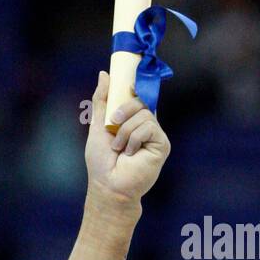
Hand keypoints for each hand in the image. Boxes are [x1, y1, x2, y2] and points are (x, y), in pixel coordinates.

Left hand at [84, 69, 170, 209]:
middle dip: (123, 110)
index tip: (127, 77)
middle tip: (113, 126)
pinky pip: (149, 127)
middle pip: (140, 101)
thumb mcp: (97, 126)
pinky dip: (134, 139)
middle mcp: (145, 125)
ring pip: (143, 114)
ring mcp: (155, 134)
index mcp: (131, 120)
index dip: (132, 86)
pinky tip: (130, 153)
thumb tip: (104, 74)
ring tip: (120, 149)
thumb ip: (102, 101)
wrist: (108, 186)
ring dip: (124, 132)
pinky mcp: (162, 144)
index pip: (136, 95)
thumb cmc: (101, 162)